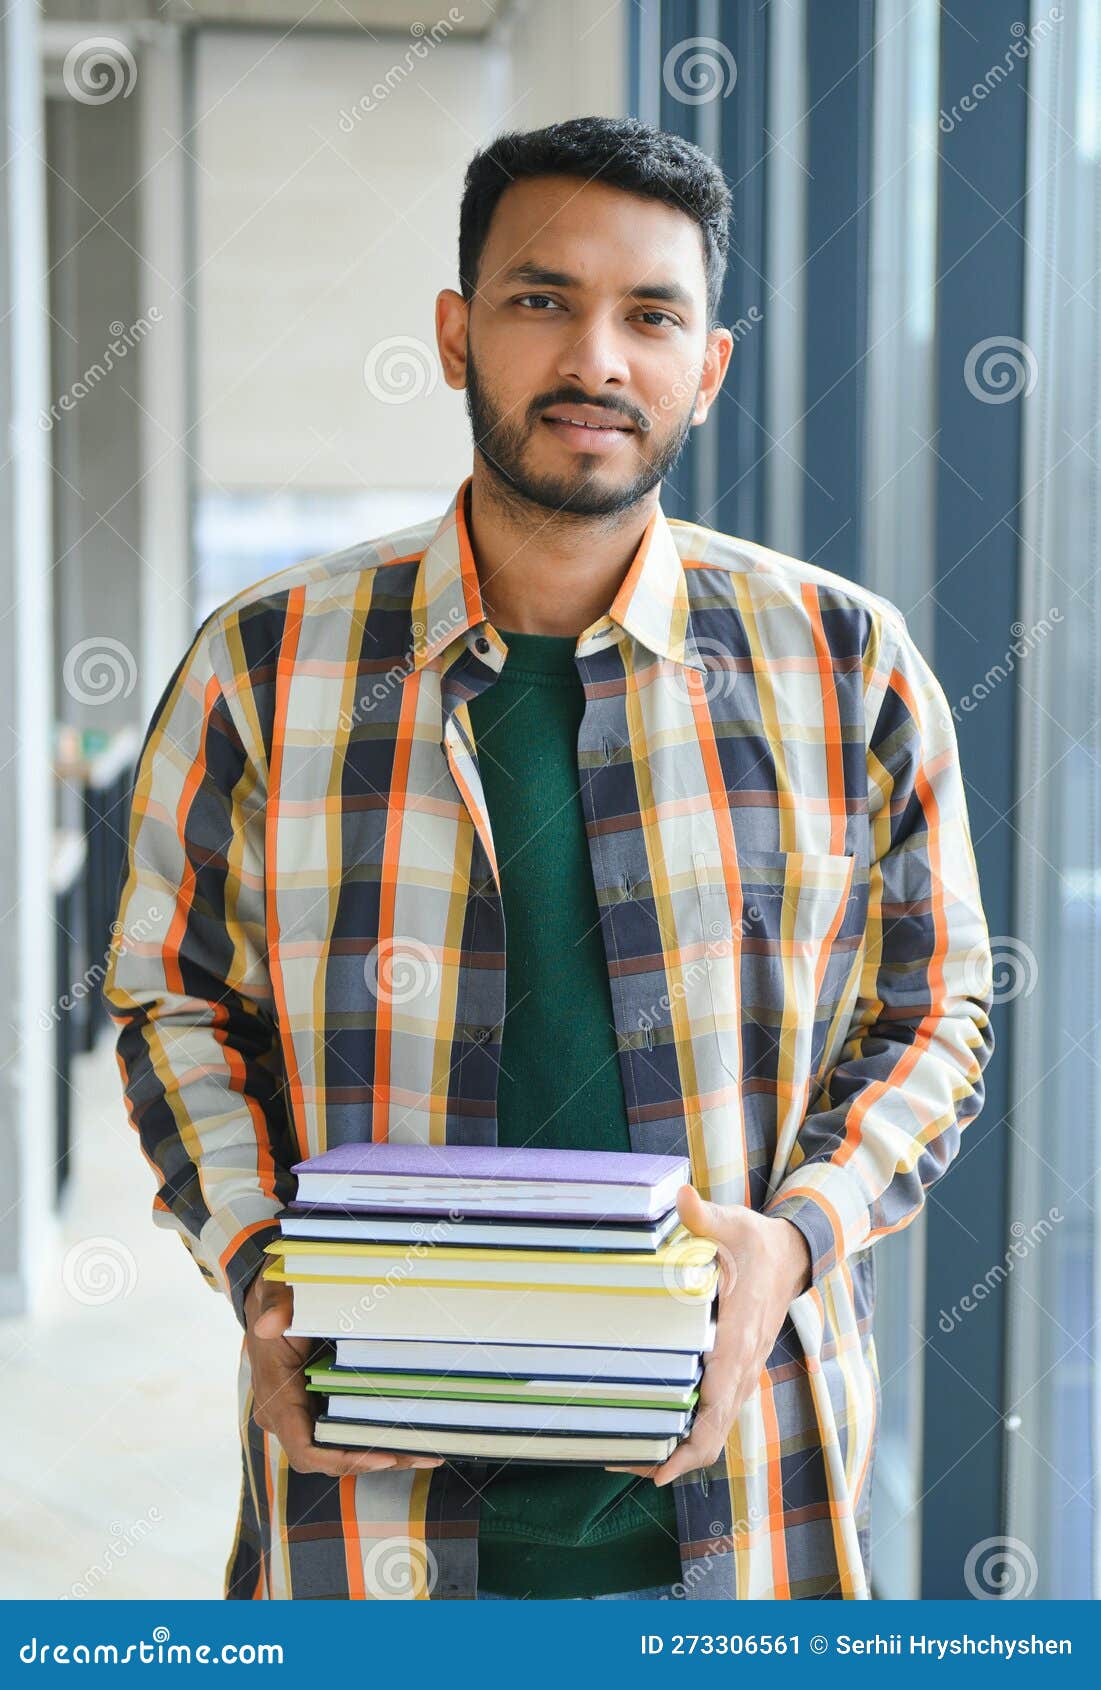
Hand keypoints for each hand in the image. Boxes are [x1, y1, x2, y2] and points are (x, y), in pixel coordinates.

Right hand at [244, 1270, 444, 1477]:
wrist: (273, 1300)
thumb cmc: (279, 1300)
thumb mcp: (277, 1297)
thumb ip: (276, 1307)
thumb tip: (269, 1323)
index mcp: (277, 1397)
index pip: (306, 1449)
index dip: (345, 1459)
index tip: (383, 1455)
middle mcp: (285, 1417)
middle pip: (330, 1458)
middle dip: (375, 1460)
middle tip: (420, 1454)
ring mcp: (302, 1416)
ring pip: (340, 1450)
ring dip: (381, 1453)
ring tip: (426, 1451)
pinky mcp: (317, 1409)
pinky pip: (343, 1433)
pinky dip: (373, 1437)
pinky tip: (409, 1434)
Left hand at [604, 1184, 811, 1486]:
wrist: (794, 1255)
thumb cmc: (757, 1242)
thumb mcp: (733, 1224)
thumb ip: (704, 1216)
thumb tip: (682, 1195)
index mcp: (739, 1335)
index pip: (719, 1400)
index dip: (692, 1439)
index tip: (660, 1466)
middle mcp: (744, 1364)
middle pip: (716, 1431)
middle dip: (677, 1458)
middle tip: (627, 1462)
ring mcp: (744, 1372)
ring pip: (717, 1428)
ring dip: (682, 1448)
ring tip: (633, 1454)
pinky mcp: (739, 1371)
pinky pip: (718, 1414)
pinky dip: (693, 1430)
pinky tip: (661, 1428)